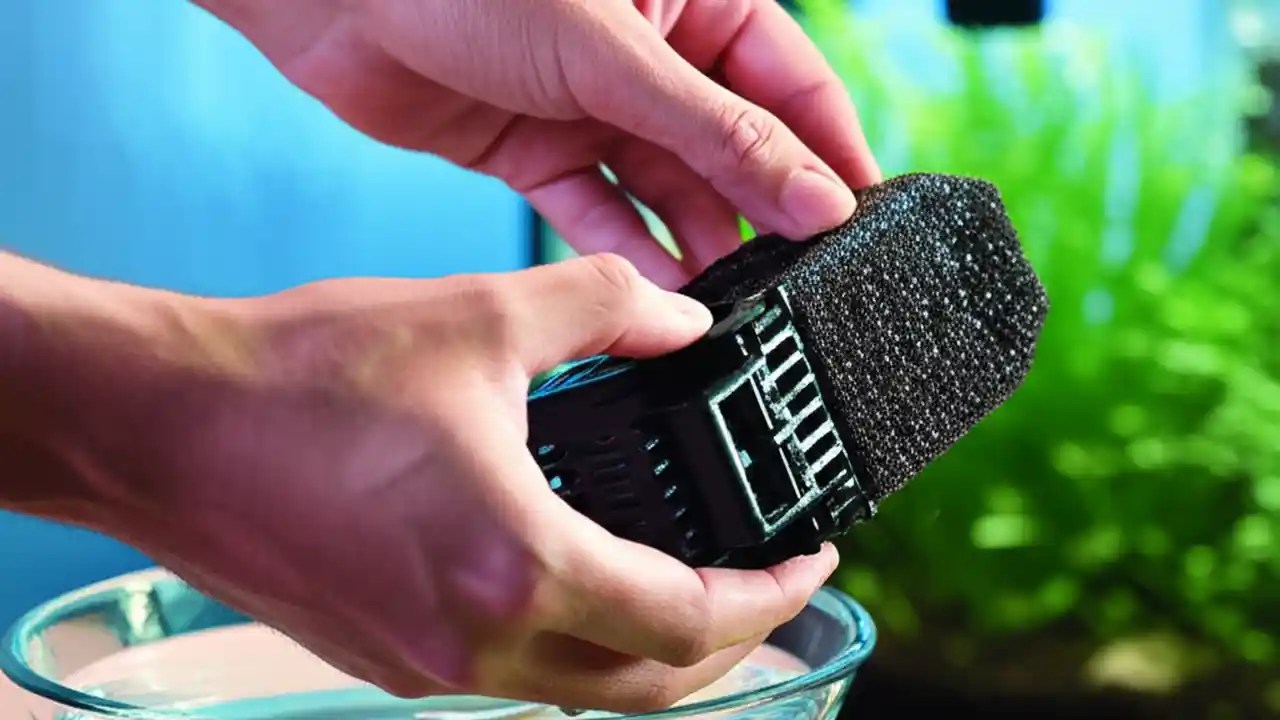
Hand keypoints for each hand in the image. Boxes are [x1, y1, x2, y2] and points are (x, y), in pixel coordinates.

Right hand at [69, 254, 836, 711]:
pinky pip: (516, 673)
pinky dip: (576, 642)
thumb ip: (606, 308)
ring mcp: (428, 663)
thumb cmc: (301, 379)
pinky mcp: (386, 657)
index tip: (812, 561)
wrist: (162, 425)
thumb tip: (680, 320)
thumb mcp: (481, 316)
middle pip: (650, 686)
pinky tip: (580, 577)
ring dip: (653, 650)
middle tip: (770, 586)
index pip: (690, 622)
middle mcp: (476, 642)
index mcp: (516, 567)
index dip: (772, 598)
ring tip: (692, 583)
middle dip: (730, 645)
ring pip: (585, 690)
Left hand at [194, 0, 880, 288]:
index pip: (792, 85)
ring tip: (728, 305)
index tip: (861, 225)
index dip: (828, 156)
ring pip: (667, 190)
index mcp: (696, 1)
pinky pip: (597, 212)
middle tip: (790, 285)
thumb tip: (816, 196)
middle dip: (759, 216)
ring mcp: (594, 107)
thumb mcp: (613, 53)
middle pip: (732, 150)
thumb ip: (717, 132)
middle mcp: (651, 56)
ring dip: (695, 245)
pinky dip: (623, 252)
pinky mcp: (538, 150)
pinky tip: (657, 294)